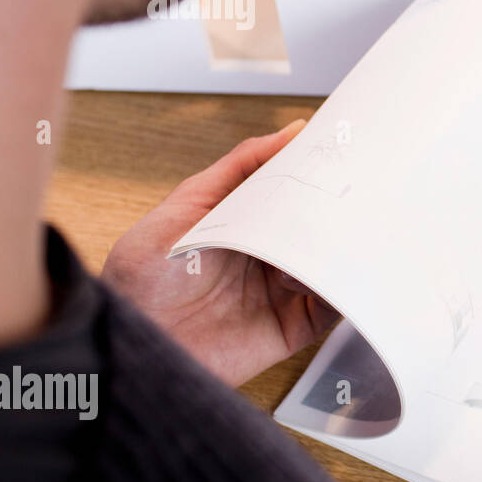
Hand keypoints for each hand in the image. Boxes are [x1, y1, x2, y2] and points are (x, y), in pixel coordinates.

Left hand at [102, 120, 339, 386]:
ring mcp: (284, 289)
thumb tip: (288, 132)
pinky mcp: (294, 325)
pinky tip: (317, 275)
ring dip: (336, 248)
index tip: (339, 150)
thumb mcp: (182, 208)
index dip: (318, 170)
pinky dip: (339, 288)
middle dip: (336, 207)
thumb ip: (235, 168)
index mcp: (246, 219)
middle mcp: (269, 252)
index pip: (294, 187)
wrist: (133, 348)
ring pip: (332, 261)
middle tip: (349, 191)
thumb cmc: (140, 281)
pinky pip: (332, 304)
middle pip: (319, 224)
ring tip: (318, 240)